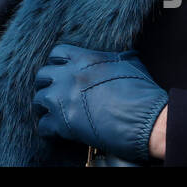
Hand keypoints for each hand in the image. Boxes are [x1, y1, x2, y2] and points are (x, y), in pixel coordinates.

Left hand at [32, 43, 168, 162]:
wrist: (147, 120)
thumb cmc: (142, 92)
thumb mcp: (130, 63)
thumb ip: (116, 57)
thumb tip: (122, 53)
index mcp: (84, 59)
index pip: (57, 53)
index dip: (57, 63)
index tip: (59, 71)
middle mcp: (69, 75)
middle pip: (42, 75)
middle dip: (46, 84)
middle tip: (52, 93)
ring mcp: (63, 98)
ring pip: (38, 99)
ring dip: (44, 106)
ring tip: (50, 113)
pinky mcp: (63, 122)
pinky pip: (43, 126)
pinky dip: (47, 131)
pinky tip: (54, 133)